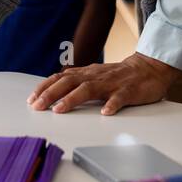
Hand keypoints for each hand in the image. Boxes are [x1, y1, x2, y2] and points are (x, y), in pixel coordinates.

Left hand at [27, 52, 180, 115]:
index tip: (31, 100)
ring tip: (60, 109)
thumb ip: (77, 82)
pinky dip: (112, 104)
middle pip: (70, 82)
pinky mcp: (129, 90)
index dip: (45, 87)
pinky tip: (106, 113)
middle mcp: (97, 76)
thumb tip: (53, 92)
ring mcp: (113, 83)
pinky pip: (120, 97)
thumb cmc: (120, 76)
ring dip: (73, 98)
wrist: (149, 68)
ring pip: (90, 88)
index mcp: (88, 73)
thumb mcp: (95, 76)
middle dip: (52, 94)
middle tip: (37, 106)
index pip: (62, 78)